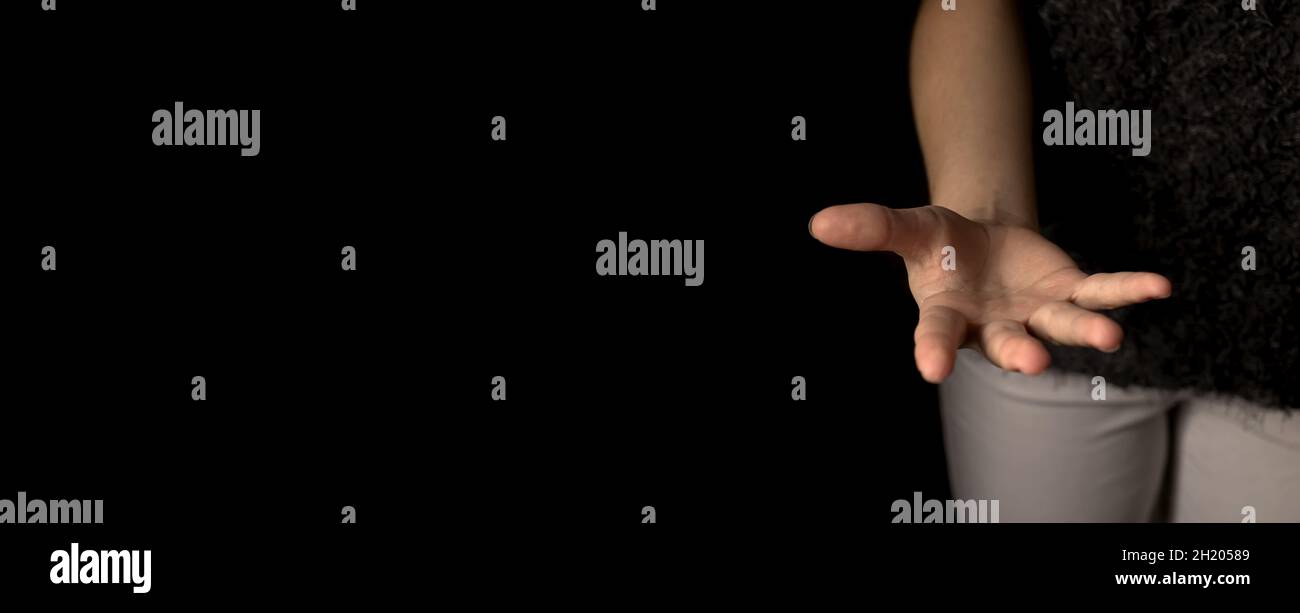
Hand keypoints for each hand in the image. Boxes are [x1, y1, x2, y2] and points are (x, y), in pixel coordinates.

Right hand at [809, 203, 1171, 382]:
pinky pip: (1100, 293)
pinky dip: (1128, 291)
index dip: (934, 351)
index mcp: (947, 315)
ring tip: (1108, 337)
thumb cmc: (941, 247)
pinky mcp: (1067, 292)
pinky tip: (1158, 288)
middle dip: (1019, 352)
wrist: (983, 243)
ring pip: (1060, 326)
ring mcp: (1034, 313)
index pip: (937, 336)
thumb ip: (870, 228)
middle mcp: (993, 324)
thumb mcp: (908, 229)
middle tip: (1030, 362)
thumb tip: (818, 221)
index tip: (931, 370)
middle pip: (1006, 343)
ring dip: (1085, 331)